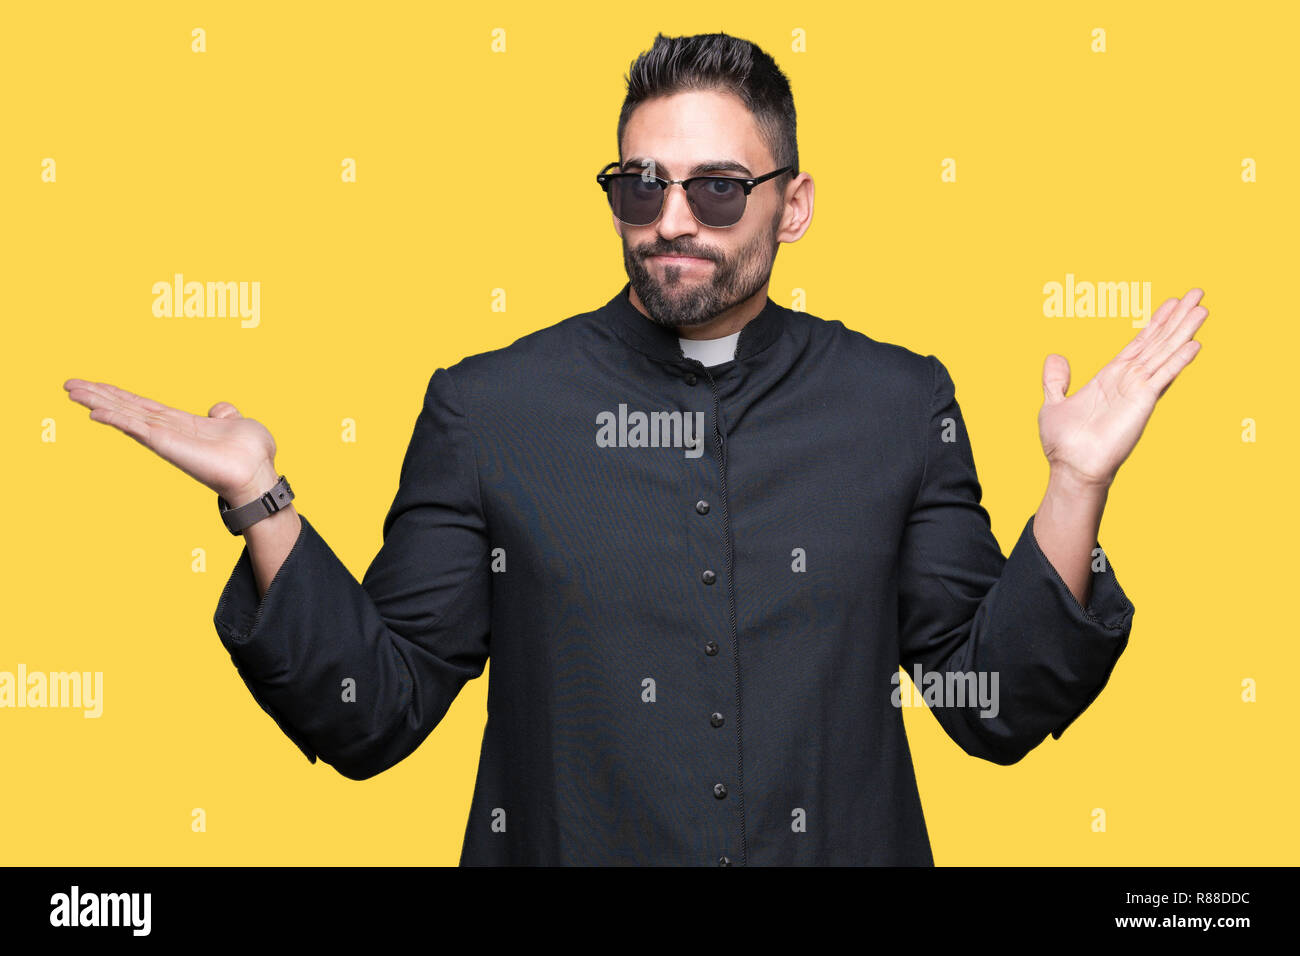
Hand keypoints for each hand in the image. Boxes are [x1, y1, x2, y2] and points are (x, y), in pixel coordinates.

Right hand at [62, 378, 279, 503]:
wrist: (259, 473)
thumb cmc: (253, 454)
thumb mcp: (239, 424)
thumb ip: (225, 415)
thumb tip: (220, 409)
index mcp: (182, 424)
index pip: (144, 406)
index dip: (120, 395)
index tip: (96, 385)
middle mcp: (168, 431)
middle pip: (126, 409)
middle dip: (98, 396)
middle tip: (69, 384)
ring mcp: (165, 439)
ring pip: (125, 416)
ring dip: (97, 403)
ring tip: (71, 391)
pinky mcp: (167, 445)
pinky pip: (136, 429)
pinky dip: (115, 419)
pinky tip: (94, 411)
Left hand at [1038, 287, 1207, 488]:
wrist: (1071, 468)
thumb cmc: (1064, 444)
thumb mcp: (1053, 404)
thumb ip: (1056, 380)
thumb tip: (1055, 357)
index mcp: (1110, 378)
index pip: (1138, 343)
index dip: (1155, 322)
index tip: (1171, 303)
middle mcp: (1129, 381)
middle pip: (1158, 342)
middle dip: (1177, 318)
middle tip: (1197, 293)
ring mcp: (1137, 390)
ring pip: (1165, 353)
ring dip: (1184, 331)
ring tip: (1202, 308)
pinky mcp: (1142, 402)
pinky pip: (1163, 376)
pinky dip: (1178, 360)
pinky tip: (1194, 344)